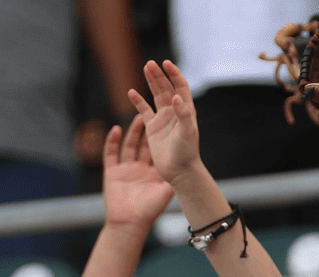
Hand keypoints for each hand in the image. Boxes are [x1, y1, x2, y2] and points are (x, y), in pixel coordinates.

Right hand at [103, 114, 175, 228]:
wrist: (129, 225)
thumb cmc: (149, 211)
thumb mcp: (166, 192)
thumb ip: (174, 177)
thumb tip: (188, 165)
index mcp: (154, 172)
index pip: (159, 149)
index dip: (163, 136)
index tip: (169, 122)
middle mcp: (140, 169)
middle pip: (144, 144)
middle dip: (148, 129)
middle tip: (154, 113)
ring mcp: (126, 170)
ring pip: (129, 145)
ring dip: (133, 131)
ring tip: (139, 116)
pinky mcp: (112, 172)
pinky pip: (111, 153)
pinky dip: (112, 141)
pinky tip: (115, 129)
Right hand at [128, 60, 202, 186]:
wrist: (180, 171)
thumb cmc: (187, 153)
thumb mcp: (187, 133)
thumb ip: (183, 114)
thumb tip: (175, 97)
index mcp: (186, 110)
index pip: (180, 87)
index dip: (174, 74)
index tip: (166, 64)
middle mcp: (175, 112)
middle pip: (166, 88)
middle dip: (159, 75)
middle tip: (150, 63)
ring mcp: (163, 119)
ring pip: (156, 96)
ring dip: (151, 82)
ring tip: (145, 68)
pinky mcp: (153, 128)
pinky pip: (144, 110)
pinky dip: (138, 101)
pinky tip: (131, 92)